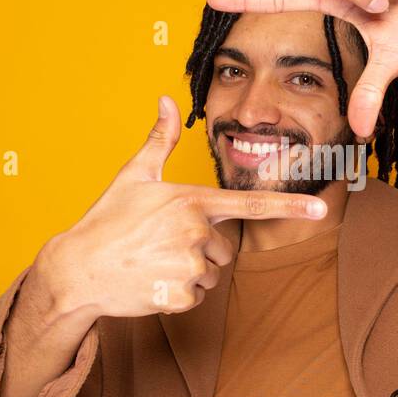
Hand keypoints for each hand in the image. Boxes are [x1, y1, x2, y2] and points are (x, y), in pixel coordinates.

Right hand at [32, 96, 327, 319]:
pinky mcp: (179, 295)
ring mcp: (188, 265)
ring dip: (189, 273)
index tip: (321, 208)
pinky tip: (150, 282)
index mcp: (191, 201)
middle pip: (224, 247)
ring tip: (154, 262)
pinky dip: (175, 294)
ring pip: (210, 274)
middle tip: (162, 245)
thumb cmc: (106, 221)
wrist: (77, 270)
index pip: (251, 204)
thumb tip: (165, 100)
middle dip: (201, 249)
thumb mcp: (132, 176)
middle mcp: (195, 232)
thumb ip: (158, 139)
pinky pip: (195, 297)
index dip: (290, 206)